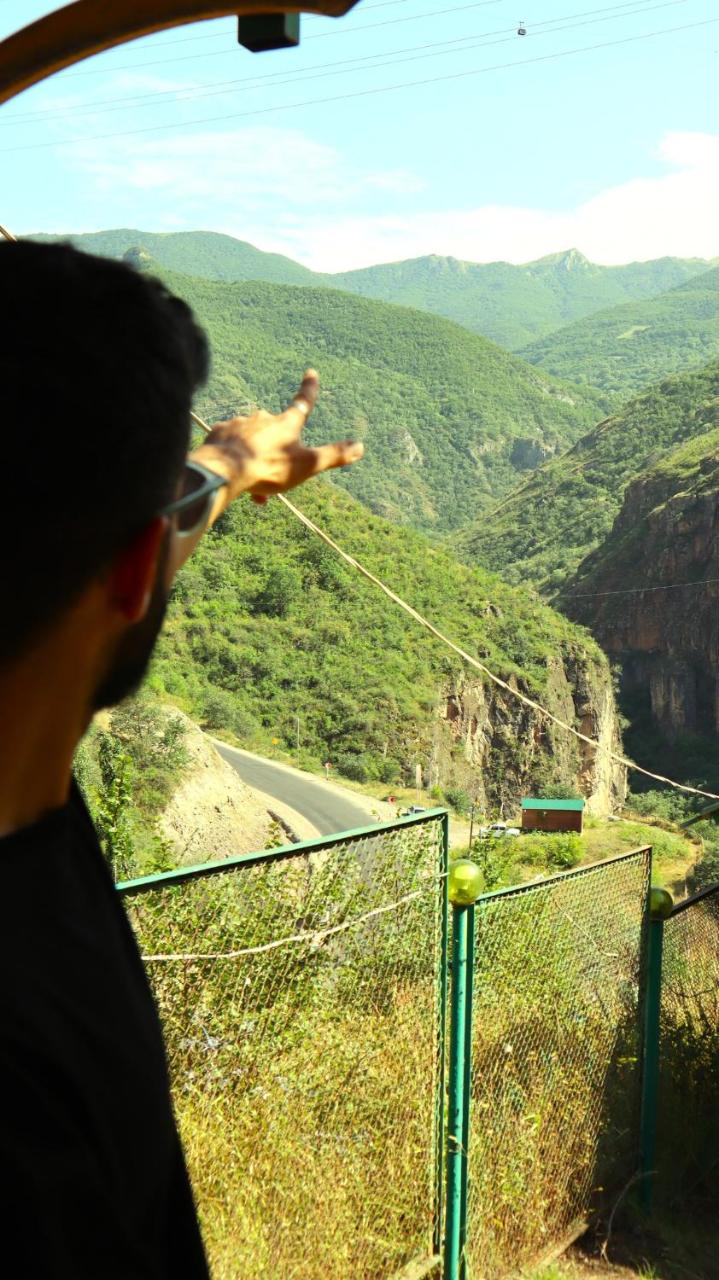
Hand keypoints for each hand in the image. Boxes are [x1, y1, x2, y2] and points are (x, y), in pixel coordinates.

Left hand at [192, 369, 363, 506]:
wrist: (226, 470)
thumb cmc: (269, 467)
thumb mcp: (307, 465)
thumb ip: (334, 456)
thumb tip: (361, 446)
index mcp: (286, 423)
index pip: (303, 403)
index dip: (309, 389)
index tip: (311, 372)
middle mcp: (262, 418)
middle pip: (274, 431)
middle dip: (276, 450)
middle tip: (275, 476)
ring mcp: (239, 424)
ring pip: (251, 441)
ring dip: (255, 458)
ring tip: (254, 485)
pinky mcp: (219, 433)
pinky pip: (230, 444)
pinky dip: (235, 458)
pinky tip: (234, 474)